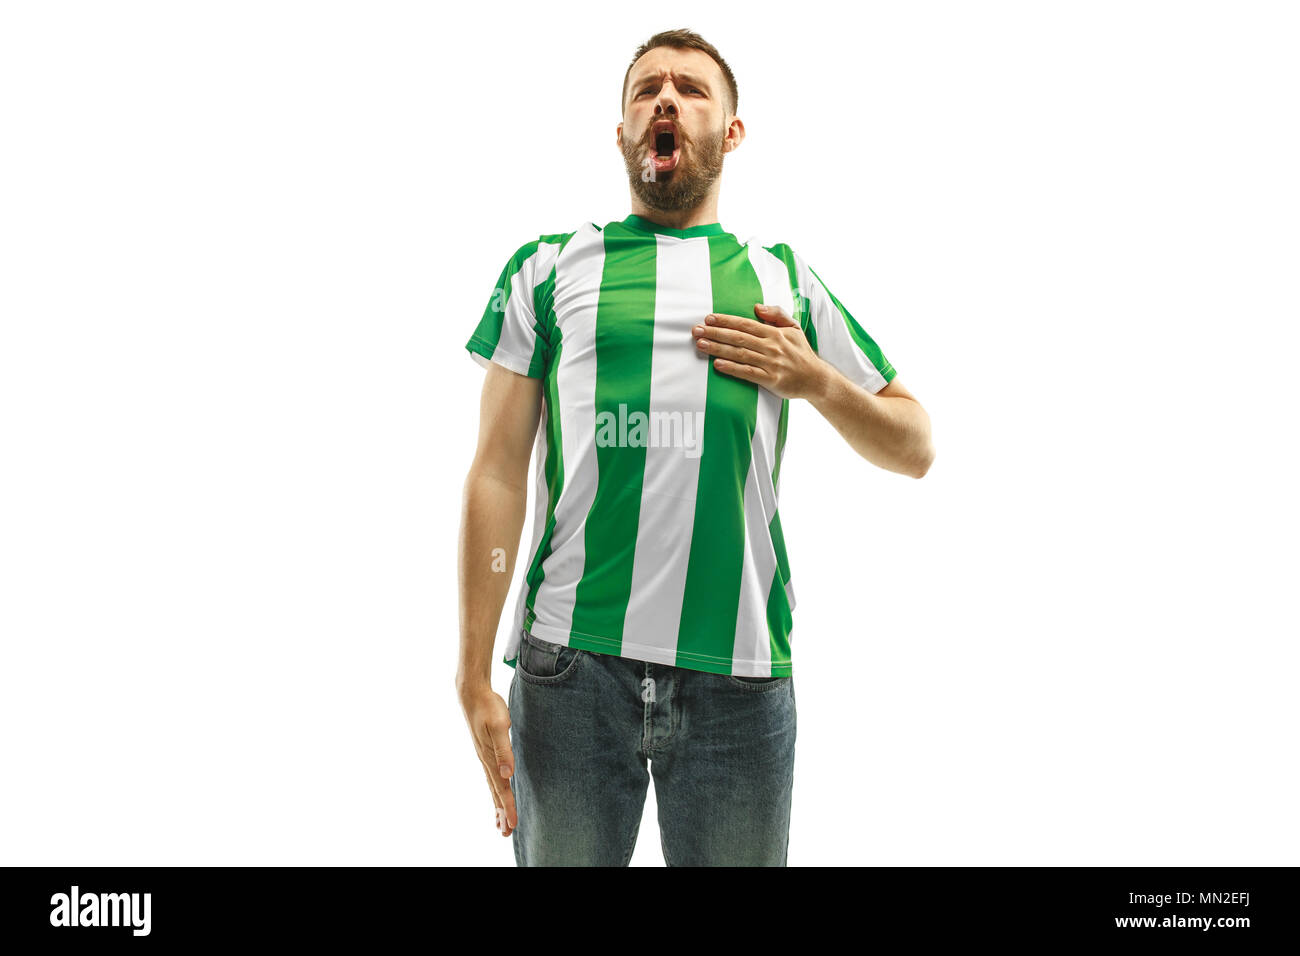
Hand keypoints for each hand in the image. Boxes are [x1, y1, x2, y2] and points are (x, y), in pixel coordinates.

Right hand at [458, 682, 516, 837]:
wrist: (472, 694)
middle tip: (506, 832)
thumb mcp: (499, 726)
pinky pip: (491, 776)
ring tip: (501, 822)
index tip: (512, 824)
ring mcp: (485, 757)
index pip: (501, 788)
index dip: (507, 807)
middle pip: (496, 792)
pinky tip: (497, 793)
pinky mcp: (486, 751)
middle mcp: (486, 761)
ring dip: (498, 805)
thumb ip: (504, 750)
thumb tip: (507, 774)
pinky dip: (495, 790)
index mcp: (490, 758)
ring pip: (493, 786)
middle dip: (502, 812)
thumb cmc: (488, 707)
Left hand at [690, 304, 828, 399]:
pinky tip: (717, 365)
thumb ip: (776, 314)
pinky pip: (747, 373)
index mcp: (774, 333)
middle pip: (738, 338)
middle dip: (715, 333)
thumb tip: (757, 307)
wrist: (816, 378)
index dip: (726, 321)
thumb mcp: (793, 328)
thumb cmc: (800, 352)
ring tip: (701, 345)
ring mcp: (771, 363)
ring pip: (740, 354)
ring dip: (718, 349)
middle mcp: (771, 346)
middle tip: (696, 330)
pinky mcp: (771, 380)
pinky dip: (732, 368)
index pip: (745, 324)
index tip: (709, 318)